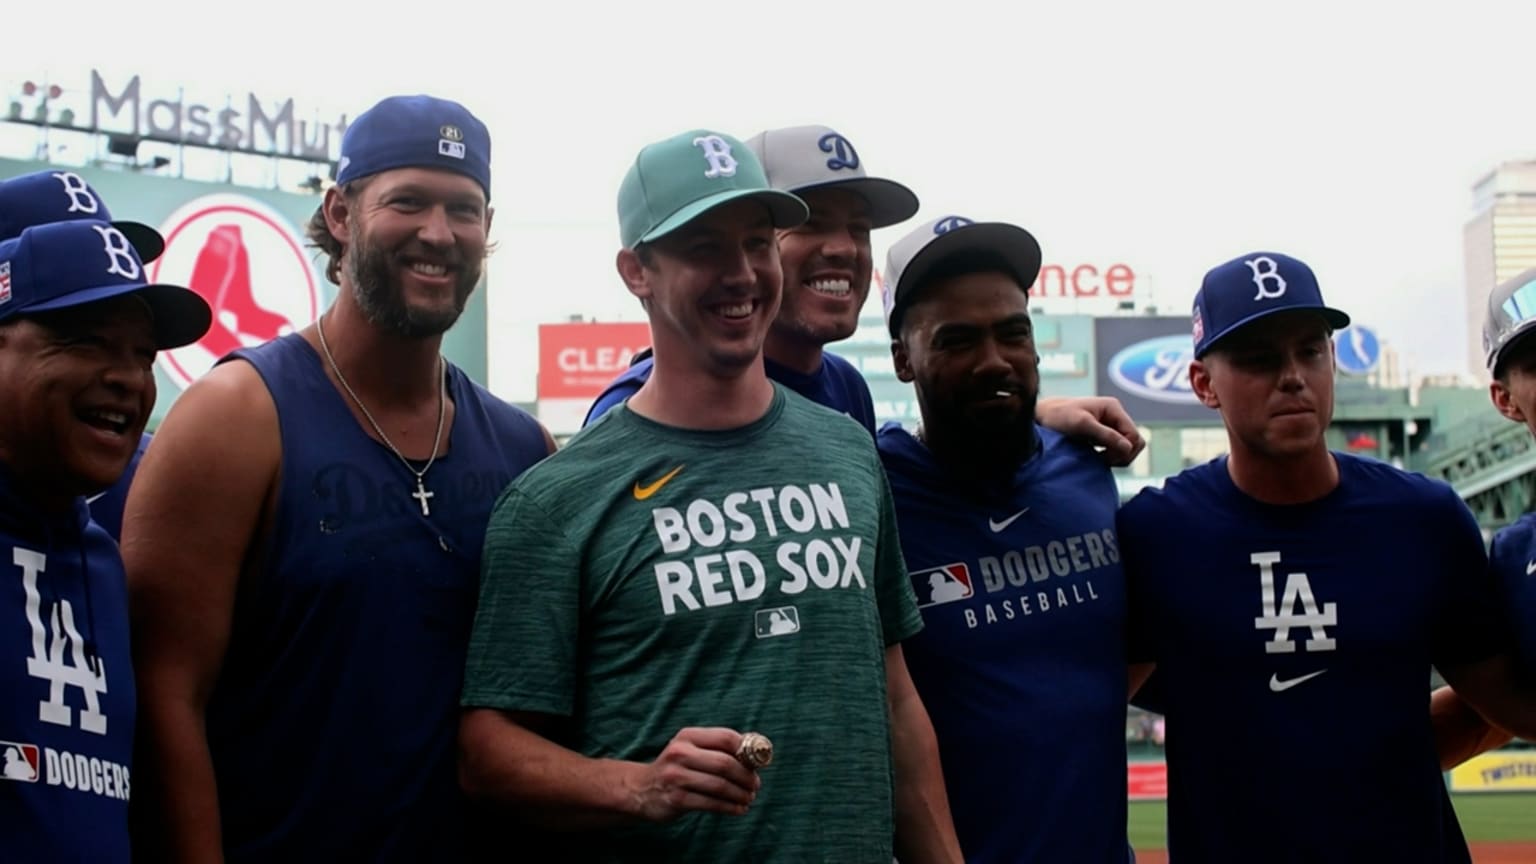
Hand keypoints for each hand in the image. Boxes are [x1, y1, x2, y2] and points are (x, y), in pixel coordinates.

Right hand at [626, 728, 761, 822]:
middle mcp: (680, 752)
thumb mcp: (691, 749)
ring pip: (719, 785)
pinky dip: (729, 807)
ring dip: (740, 794)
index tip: (759, 763)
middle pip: (725, 763)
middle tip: (756, 785)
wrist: (641, 788)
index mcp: (688, 736)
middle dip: (746, 776)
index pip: (725, 737)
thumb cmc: (677, 768)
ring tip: (749, 798)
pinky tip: (738, 809)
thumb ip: (718, 749)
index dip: (746, 750)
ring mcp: (676, 776)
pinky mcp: (676, 799)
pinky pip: (711, 804)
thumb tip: (757, 756)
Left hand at [1036, 396, 1144, 466]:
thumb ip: (1105, 435)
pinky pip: (1117, 450)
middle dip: (1123, 455)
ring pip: (1127, 448)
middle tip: (1103, 460)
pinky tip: (1096, 458)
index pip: (1134, 436)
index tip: (1105, 457)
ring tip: (1098, 459)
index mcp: (1113, 408)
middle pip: (1135, 442)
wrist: (1041, 417)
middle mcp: (1115, 415)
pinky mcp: (1103, 435)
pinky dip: (1111, 457)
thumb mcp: (1081, 425)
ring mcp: (1110, 425)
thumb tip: (1127, 447)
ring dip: (1117, 458)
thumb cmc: (1058, 417)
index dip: (1124, 450)